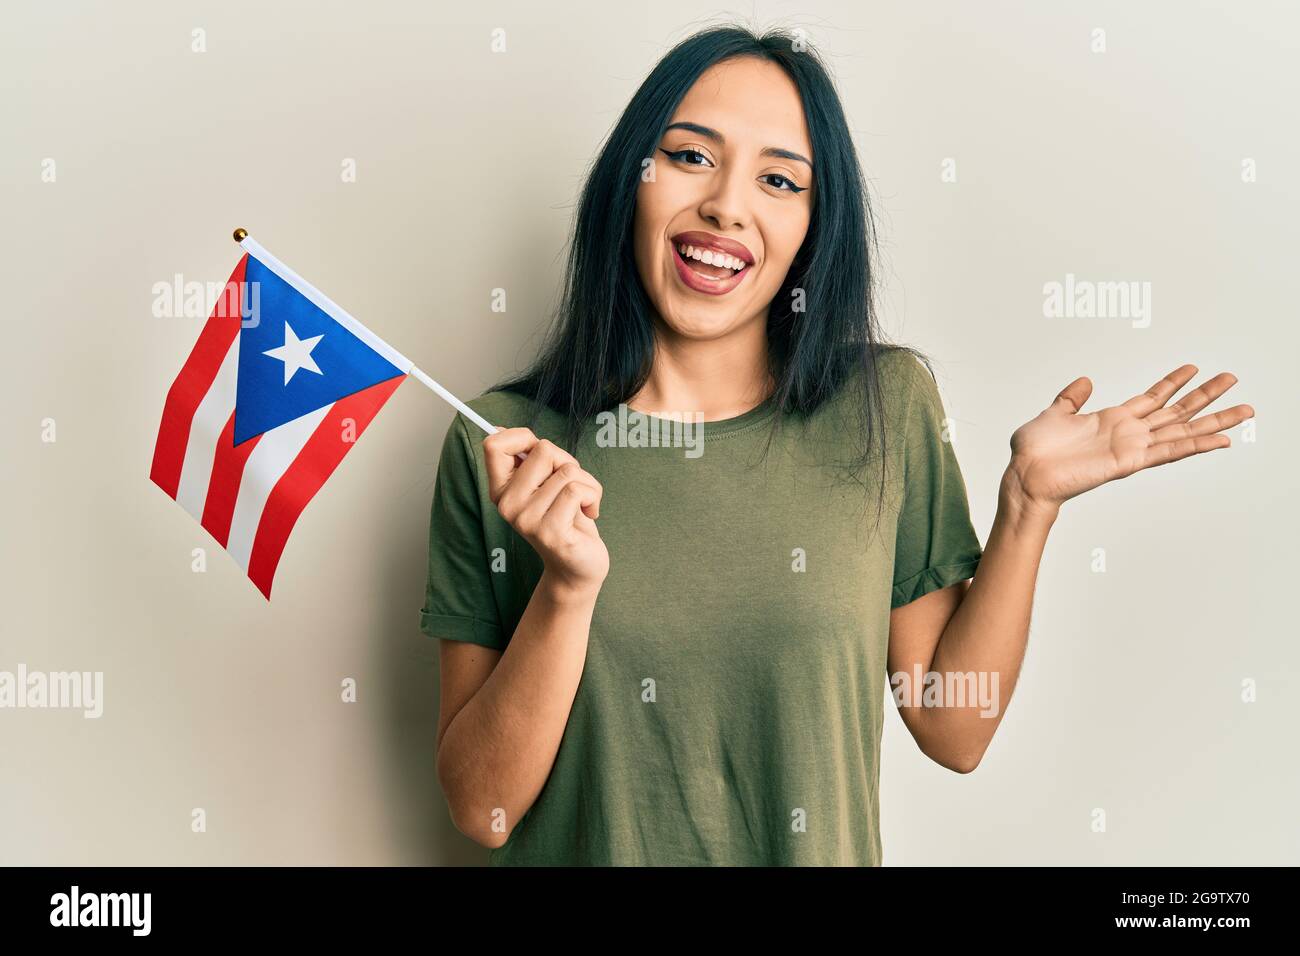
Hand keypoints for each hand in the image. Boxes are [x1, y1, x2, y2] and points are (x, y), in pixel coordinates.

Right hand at [482, 428, 608, 596]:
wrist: (578, 566)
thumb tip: (501, 429)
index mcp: (501, 490)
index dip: (523, 437)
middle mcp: (507, 505)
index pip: (494, 445)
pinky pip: (577, 490)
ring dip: (587, 482)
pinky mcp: (550, 531)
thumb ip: (529, 460)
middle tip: (571, 487)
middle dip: (568, 461)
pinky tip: (590, 513)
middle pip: (543, 449)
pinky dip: (593, 496)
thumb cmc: (566, 517)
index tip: (543, 454)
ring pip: (566, 470)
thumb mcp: (544, 484)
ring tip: (583, 503)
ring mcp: (527, 519)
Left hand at [1005, 364, 1254, 509]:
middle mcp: (1128, 434)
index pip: (1152, 398)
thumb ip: (1071, 398)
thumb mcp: (1054, 413)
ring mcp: (1132, 448)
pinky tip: (1221, 440)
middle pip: (1177, 412)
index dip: (1172, 382)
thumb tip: (1085, 380)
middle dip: (1206, 396)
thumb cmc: (1035, 452)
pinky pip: (1169, 451)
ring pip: (1183, 431)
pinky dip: (1196, 445)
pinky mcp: (1130, 462)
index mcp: (1112, 420)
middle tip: (1233, 379)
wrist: (1025, 475)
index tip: (1194, 367)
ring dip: (1215, 422)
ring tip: (1244, 410)